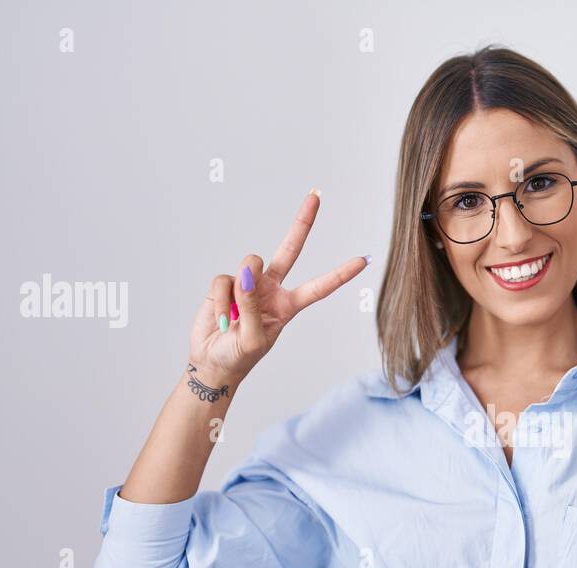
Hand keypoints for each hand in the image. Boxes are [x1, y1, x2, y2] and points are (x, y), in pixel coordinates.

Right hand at [189, 191, 368, 385]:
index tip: (364, 259)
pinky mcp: (225, 283)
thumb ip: (253, 305)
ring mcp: (248, 284)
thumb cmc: (238, 357)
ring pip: (250, 265)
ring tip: (233, 318)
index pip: (319, 287)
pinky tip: (221, 316)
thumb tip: (248, 272)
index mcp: (289, 306)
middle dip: (302, 222)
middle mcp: (271, 289)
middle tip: (316, 196)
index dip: (341, 274)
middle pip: (290, 249)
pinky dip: (220, 301)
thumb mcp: (252, 339)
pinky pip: (224, 280)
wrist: (211, 362)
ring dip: (240, 291)